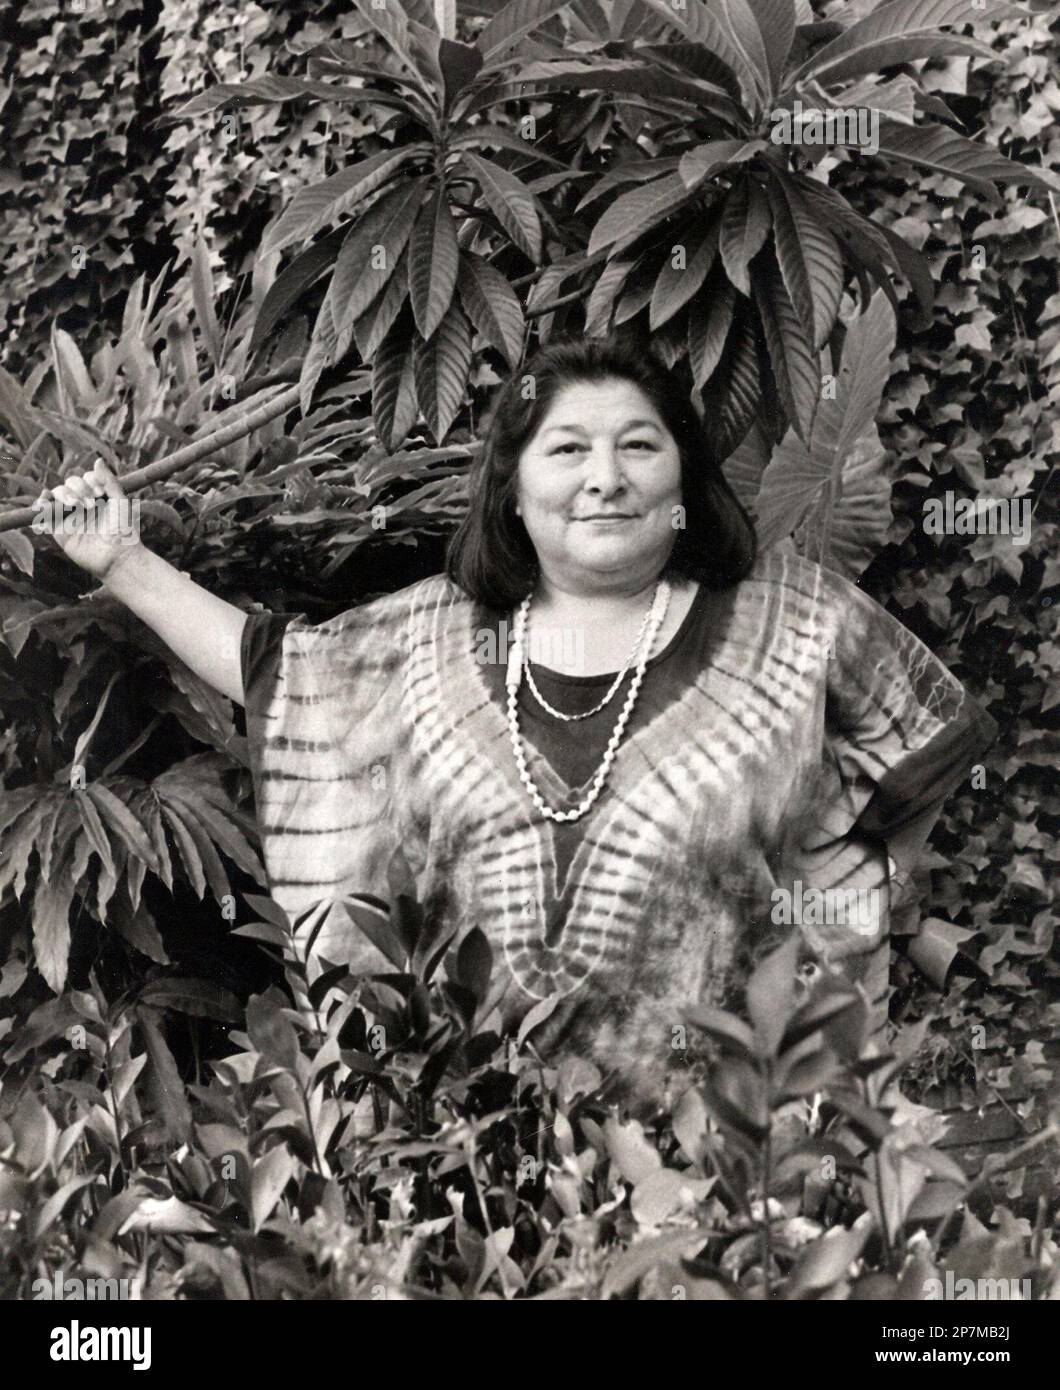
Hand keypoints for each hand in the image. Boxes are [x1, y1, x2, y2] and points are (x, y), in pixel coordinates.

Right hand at [34, 458, 141, 580]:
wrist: (117, 556)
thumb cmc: (123, 531)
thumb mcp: (120, 502)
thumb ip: (110, 480)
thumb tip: (97, 459)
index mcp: (97, 497)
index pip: (85, 478)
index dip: (90, 481)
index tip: (101, 494)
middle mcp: (82, 504)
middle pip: (69, 483)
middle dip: (78, 488)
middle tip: (91, 505)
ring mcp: (69, 515)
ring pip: (56, 494)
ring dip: (63, 493)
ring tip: (75, 505)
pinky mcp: (58, 529)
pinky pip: (44, 513)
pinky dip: (41, 504)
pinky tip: (46, 503)